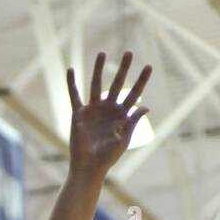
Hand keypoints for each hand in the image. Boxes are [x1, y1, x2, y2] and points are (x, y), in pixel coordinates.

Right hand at [67, 51, 150, 175]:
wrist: (89, 166)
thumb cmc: (108, 157)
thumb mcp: (124, 139)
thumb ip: (132, 122)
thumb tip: (145, 106)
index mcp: (122, 115)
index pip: (134, 94)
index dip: (141, 80)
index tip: (148, 66)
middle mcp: (108, 109)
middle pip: (117, 84)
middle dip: (123, 68)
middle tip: (129, 52)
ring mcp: (93, 110)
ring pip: (96, 85)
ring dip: (98, 69)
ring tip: (101, 53)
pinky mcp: (79, 114)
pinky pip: (75, 96)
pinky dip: (72, 84)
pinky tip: (70, 70)